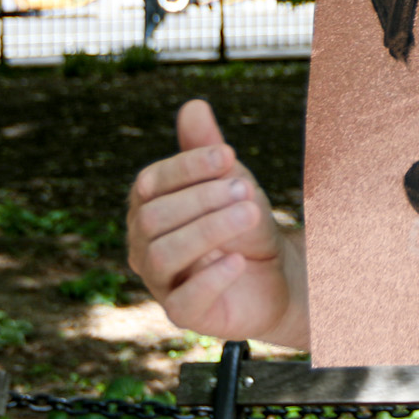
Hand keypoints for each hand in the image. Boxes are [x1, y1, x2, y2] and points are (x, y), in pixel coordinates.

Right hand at [126, 99, 309, 346]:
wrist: (276, 271)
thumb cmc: (242, 222)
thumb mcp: (230, 180)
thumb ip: (207, 149)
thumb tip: (194, 105)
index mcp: (147, 206)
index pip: (150, 183)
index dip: (187, 166)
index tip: (228, 155)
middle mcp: (143, 244)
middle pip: (154, 218)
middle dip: (202, 199)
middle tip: (245, 189)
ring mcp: (160, 281)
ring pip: (164, 254)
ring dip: (209, 230)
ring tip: (250, 214)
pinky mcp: (183, 313)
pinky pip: (183, 300)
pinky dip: (211, 277)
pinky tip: (238, 260)